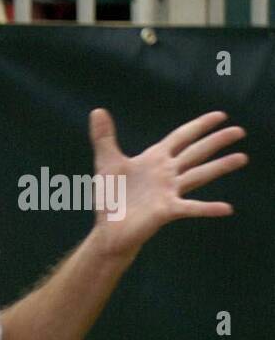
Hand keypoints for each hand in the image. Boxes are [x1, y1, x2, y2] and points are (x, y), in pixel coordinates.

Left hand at [88, 108, 246, 259]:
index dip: (199, 126)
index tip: (221, 115)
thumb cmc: (111, 197)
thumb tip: (97, 111)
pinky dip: (208, 208)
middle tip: (240, 131)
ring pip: (199, 175)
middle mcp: (167, 173)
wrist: (109, 228)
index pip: (182, 137)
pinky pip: (191, 207)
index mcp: (155, 159)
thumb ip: (103, 138)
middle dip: (216, 141)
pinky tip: (226, 208)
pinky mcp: (167, 210)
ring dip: (221, 167)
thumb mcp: (106, 163)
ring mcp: (169, 191)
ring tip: (242, 157)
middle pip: (196, 152)